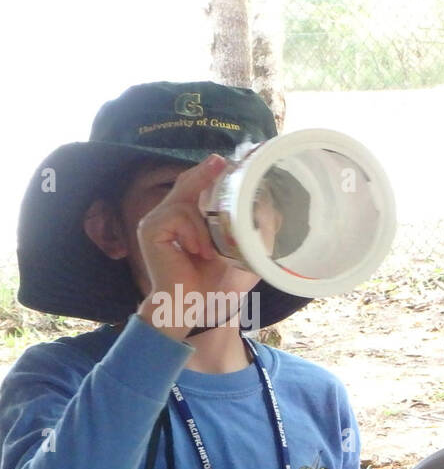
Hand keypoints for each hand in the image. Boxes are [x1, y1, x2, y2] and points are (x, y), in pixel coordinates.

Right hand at [135, 154, 248, 339]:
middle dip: (206, 175)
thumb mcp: (242, 251)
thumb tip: (267, 206)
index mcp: (187, 218)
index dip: (208, 172)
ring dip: (205, 227)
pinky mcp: (151, 230)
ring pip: (185, 202)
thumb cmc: (220, 284)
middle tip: (221, 163)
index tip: (224, 161)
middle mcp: (168, 214)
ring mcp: (156, 221)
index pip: (195, 186)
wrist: (200, 307)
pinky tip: (197, 252)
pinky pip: (177, 216)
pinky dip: (193, 233)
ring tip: (209, 253)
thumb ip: (248, 230)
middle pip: (188, 183)